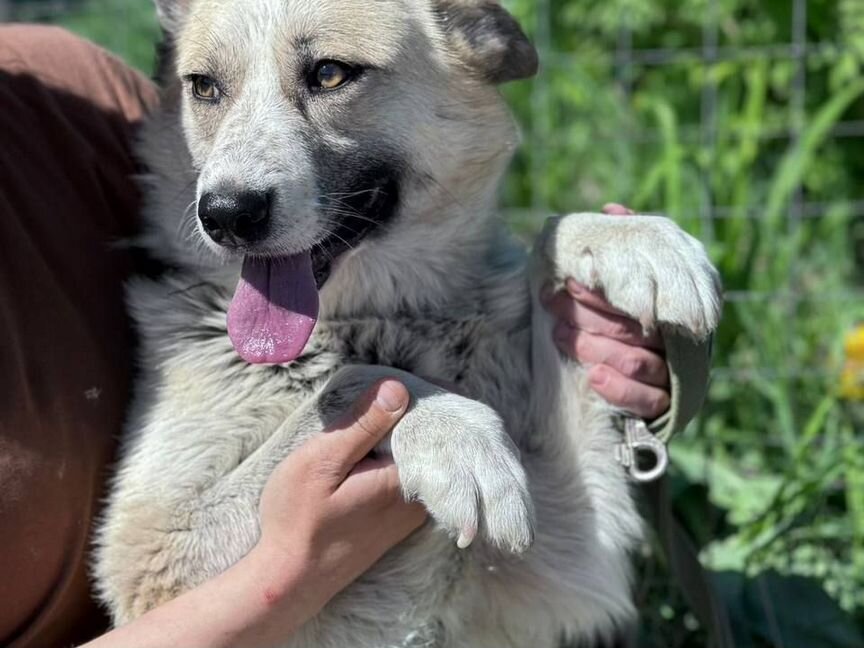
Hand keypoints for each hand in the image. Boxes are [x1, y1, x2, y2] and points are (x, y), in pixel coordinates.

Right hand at [84, 380, 425, 647]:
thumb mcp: (322, 461)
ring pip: (427, 459)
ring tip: (397, 403)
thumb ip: (363, 426)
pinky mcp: (399, 520)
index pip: (435, 425)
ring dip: (417, 431)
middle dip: (426, 410)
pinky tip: (388, 438)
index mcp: (404, 477)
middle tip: (403, 383)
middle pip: (436, 442)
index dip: (430, 394)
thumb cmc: (299, 519)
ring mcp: (411, 511)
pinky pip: (416, 475)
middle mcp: (418, 496)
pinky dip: (407, 453)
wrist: (292, 579)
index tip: (420, 372)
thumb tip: (398, 388)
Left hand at [541, 203, 670, 419]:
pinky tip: (594, 376)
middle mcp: (676, 340)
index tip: (568, 280)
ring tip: (562, 336)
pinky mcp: (666, 407)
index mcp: (668, 307)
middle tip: (553, 304)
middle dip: (590, 315)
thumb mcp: (618, 283)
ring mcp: (673, 375)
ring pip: (641, 363)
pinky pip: (650, 400)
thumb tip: (612, 209)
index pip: (641, 296)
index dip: (600, 291)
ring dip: (597, 348)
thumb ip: (621, 249)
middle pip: (636, 328)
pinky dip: (621, 388)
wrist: (623, 393)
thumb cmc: (617, 324)